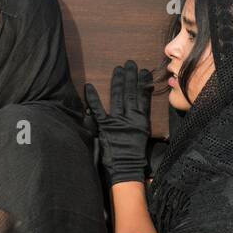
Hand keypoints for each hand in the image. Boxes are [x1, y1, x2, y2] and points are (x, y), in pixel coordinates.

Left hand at [83, 60, 153, 184]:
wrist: (126, 168)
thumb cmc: (135, 155)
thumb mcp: (143, 135)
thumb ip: (140, 120)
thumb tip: (140, 105)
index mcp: (141, 120)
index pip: (143, 97)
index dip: (143, 83)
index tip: (143, 71)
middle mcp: (130, 118)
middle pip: (131, 93)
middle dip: (130, 77)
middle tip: (129, 63)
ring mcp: (117, 122)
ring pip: (118, 97)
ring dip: (118, 82)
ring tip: (118, 69)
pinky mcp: (105, 127)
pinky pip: (98, 110)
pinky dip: (93, 98)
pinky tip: (89, 86)